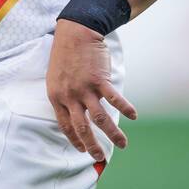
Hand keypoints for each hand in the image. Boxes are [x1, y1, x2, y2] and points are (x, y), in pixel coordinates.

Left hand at [46, 19, 137, 162]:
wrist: (75, 32)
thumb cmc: (65, 53)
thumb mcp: (56, 76)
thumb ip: (63, 94)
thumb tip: (73, 109)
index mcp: (56, 96)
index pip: (66, 125)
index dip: (75, 139)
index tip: (82, 149)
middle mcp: (69, 96)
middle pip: (82, 127)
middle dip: (92, 145)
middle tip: (100, 157)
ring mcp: (85, 89)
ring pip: (100, 119)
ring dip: (113, 134)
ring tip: (123, 144)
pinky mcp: (99, 80)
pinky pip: (114, 99)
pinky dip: (125, 108)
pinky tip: (133, 116)